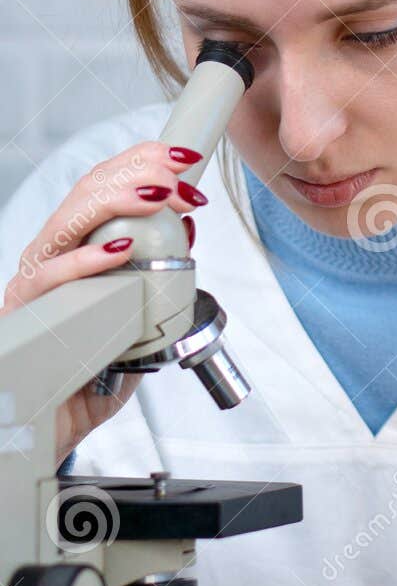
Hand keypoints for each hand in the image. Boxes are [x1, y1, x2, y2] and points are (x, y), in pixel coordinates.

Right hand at [1, 141, 205, 465]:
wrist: (47, 428)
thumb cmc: (84, 374)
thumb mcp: (132, 325)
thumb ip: (153, 288)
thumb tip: (183, 245)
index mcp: (77, 250)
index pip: (104, 188)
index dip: (141, 163)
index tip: (183, 157)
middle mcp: (53, 256)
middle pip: (88, 192)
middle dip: (140, 173)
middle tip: (183, 176)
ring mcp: (35, 280)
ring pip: (70, 221)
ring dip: (120, 201)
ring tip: (160, 196)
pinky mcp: (24, 310)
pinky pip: (52, 277)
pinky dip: (88, 260)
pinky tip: (118, 251)